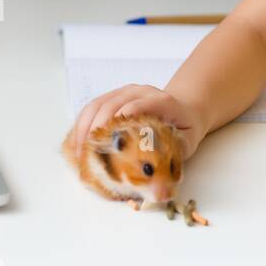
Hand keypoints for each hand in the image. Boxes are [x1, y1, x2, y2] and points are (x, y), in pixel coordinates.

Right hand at [71, 84, 207, 160]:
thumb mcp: (189, 140)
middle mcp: (141, 92)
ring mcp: (125, 92)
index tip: (109, 142)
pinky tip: (77, 143)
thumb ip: (178, 151)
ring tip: (78, 153)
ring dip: (84, 128)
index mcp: (161, 100)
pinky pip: (92, 107)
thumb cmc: (185, 127)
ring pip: (97, 104)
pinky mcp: (114, 97)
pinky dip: (82, 125)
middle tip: (87, 155)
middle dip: (96, 129)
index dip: (121, 120)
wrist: (184, 109)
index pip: (138, 105)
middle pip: (112, 104)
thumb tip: (162, 174)